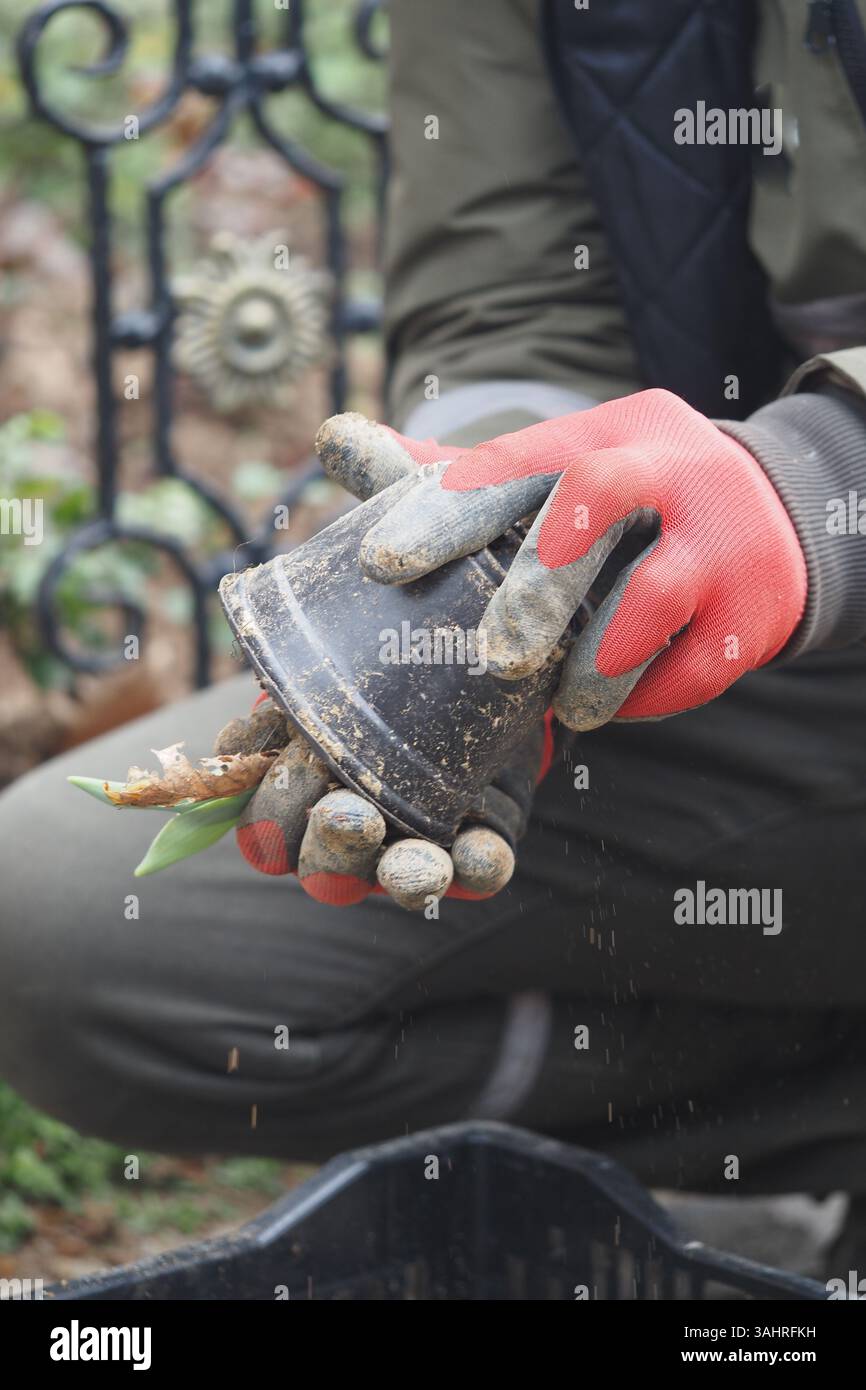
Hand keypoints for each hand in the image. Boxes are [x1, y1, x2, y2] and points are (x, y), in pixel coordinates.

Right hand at [217, 413, 551, 909]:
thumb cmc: (462, 568)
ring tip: (416, 862)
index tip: (278, 766)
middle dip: (315, 835)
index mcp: (307, 708)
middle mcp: (346, 768)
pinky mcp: (474, 826)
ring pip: (371, 867)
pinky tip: (481, 860)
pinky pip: (462, 872)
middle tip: (351, 811)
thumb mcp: (434, 521)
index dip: (249, 780)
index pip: (252, 761)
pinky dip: (468, 875)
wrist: (548, 613)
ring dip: (382, 872)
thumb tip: (340, 430)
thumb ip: (387, 480)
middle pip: (299, 830)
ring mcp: (408, 805)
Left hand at [329, 391, 806, 727]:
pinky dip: (646, 695)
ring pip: (655, 594)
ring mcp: (725, 538)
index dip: (449, 506)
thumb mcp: (564, 467)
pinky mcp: (757, 609)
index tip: (382, 562)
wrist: (777, 519)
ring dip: (596, 662)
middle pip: (595, 500)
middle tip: (494, 659)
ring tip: (565, 709)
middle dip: (535, 582)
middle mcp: (669, 469)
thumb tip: (337, 439)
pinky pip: (696, 664)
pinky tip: (613, 709)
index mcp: (606, 432)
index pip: (519, 454)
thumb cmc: (634, 503)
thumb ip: (460, 472)